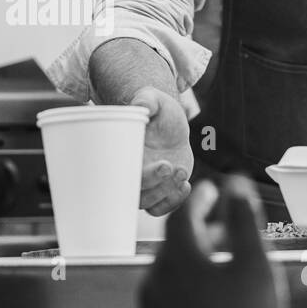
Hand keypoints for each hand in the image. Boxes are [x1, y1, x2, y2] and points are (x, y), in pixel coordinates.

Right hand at [130, 86, 193, 215]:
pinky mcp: (158, 191)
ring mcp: (143, 185)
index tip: (164, 164)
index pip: (121, 174)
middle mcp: (129, 172)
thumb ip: (147, 100)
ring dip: (166, 192)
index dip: (143, 175)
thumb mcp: (154, 99)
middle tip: (172, 167)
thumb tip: (141, 105)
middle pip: (135, 193)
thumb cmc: (158, 111)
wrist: (171, 125)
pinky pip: (160, 208)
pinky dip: (173, 201)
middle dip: (156, 185)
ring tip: (182, 172)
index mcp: (122, 153)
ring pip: (148, 204)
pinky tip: (184, 183)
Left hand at [138, 176, 279, 307]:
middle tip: (224, 233)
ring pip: (168, 278)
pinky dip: (184, 298)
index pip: (182, 214)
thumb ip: (244, 222)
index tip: (210, 190)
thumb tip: (235, 184)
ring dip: (191, 267)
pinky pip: (166, 307)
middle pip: (175, 246)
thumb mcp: (256, 270)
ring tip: (219, 274)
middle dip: (199, 234)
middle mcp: (155, 281)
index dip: (198, 198)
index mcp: (178, 258)